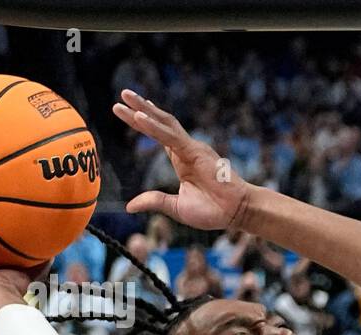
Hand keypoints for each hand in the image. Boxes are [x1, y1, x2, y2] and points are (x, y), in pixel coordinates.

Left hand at [112, 90, 253, 229]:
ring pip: (165, 124)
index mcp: (183, 160)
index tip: (130, 112)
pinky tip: (139, 118)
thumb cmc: (213, 211)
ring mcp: (192, 149)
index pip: (160, 136)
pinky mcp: (196, 152)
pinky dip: (154, 127)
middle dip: (141, 108)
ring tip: (126, 97)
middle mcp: (187, 150)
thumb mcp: (176, 207)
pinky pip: (171, 137)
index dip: (145, 123)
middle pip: (161, 123)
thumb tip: (129, 206)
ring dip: (144, 109)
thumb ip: (154, 201)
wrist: (237, 213)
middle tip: (123, 94)